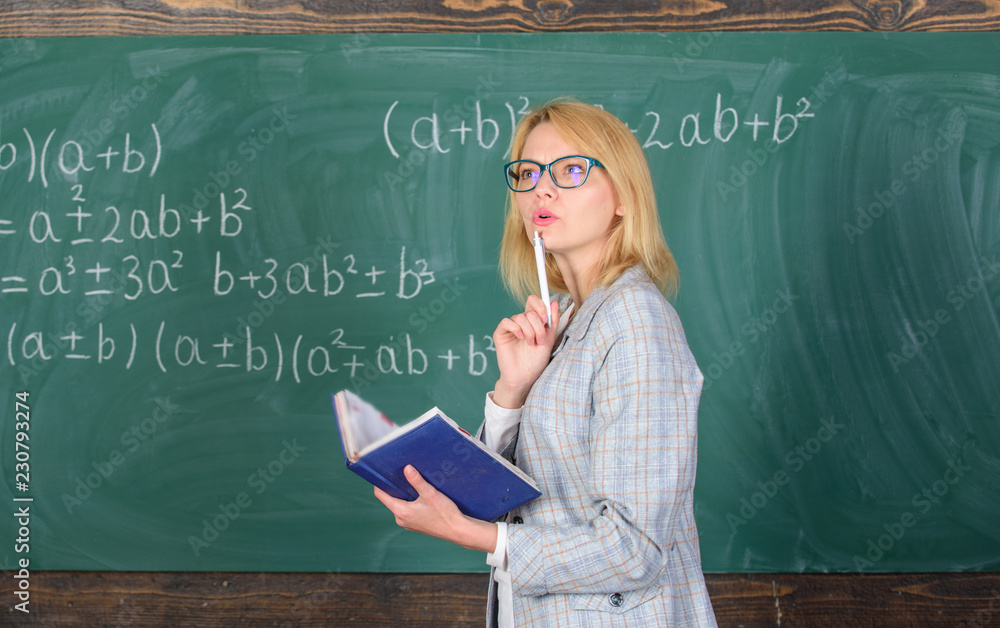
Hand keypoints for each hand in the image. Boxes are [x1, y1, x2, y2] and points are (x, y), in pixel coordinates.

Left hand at [373, 465, 497, 552]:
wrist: (457, 530)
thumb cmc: (444, 514)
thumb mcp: (430, 494)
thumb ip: (417, 481)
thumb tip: (407, 468)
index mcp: (401, 512)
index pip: (381, 495)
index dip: (379, 482)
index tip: (382, 471)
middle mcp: (401, 519)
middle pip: (390, 499)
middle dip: (394, 486)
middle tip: (400, 472)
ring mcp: (408, 523)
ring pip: (399, 504)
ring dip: (404, 494)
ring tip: (411, 481)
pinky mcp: (415, 524)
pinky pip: (407, 510)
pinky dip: (410, 501)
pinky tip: (420, 494)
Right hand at [492, 295, 559, 407]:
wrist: (525, 377)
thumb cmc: (536, 361)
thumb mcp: (549, 339)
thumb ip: (553, 321)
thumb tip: (554, 302)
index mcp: (532, 321)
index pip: (533, 302)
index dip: (540, 305)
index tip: (546, 319)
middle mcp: (521, 322)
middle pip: (529, 311)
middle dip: (538, 326)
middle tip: (540, 340)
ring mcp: (510, 328)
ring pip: (520, 317)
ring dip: (530, 331)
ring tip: (531, 344)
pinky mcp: (500, 334)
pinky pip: (506, 322)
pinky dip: (516, 328)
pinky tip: (520, 338)